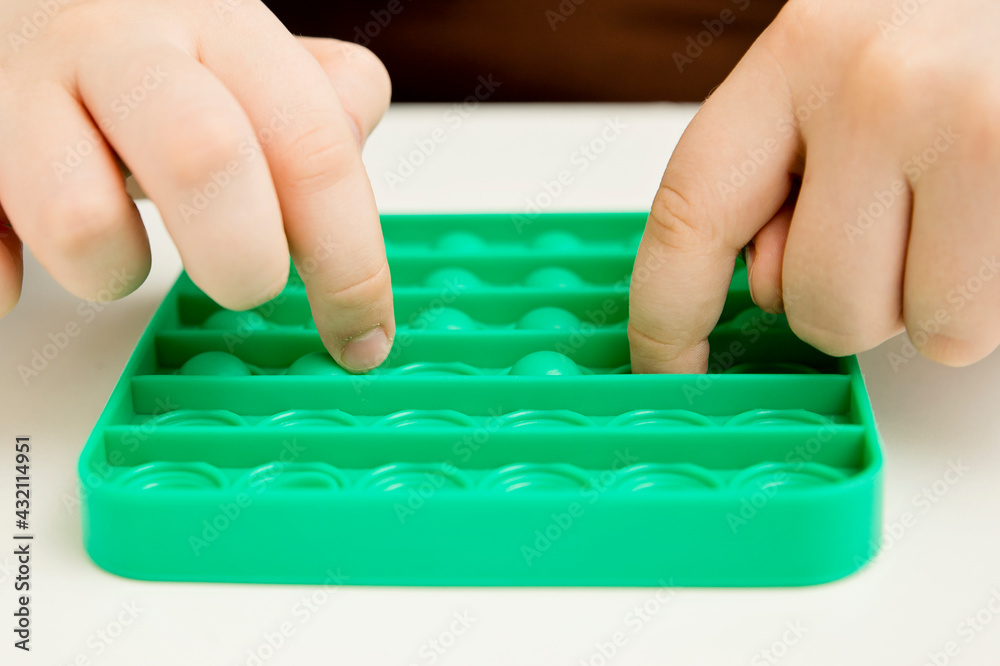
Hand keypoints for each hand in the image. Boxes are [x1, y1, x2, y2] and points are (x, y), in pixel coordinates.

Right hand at [0, 0, 394, 371]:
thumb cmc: (145, 49)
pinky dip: (5, 277)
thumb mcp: (243, 50)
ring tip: (118, 251)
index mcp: (218, 27)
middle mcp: (122, 48)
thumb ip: (315, 97)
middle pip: (206, 161)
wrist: (24, 2)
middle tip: (247, 285)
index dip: (351, 264)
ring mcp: (26, 92)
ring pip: (79, 220)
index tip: (361, 336)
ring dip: (111, 271)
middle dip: (242, 260)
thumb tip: (354, 136)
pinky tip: (20, 263)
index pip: (314, 149)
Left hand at [629, 0, 999, 371]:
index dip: (666, 310)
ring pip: (918, 329)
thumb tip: (759, 280)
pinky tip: (994, 217)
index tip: (666, 364)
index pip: (692, 211)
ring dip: (934, 298)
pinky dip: (991, 292)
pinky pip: (985, 322)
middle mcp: (881, 88)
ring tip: (963, 208)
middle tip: (897, 225)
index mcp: (805, 50)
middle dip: (850, 296)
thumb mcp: (844, 55)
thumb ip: (787, 160)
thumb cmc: (961, 15)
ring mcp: (977, 134)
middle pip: (813, 303)